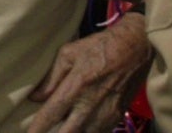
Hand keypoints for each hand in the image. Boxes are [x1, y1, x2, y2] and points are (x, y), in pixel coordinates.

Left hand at [28, 13, 151, 132]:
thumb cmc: (99, 47)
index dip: (37, 128)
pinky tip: (79, 128)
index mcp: (76, 87)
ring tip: (61, 129)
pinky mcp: (117, 117)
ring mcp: (105, 114)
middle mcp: (90, 105)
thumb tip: (36, 97)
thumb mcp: (70, 53)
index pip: (51, 114)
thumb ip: (51, 77)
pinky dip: (87, 132)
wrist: (136, 47)